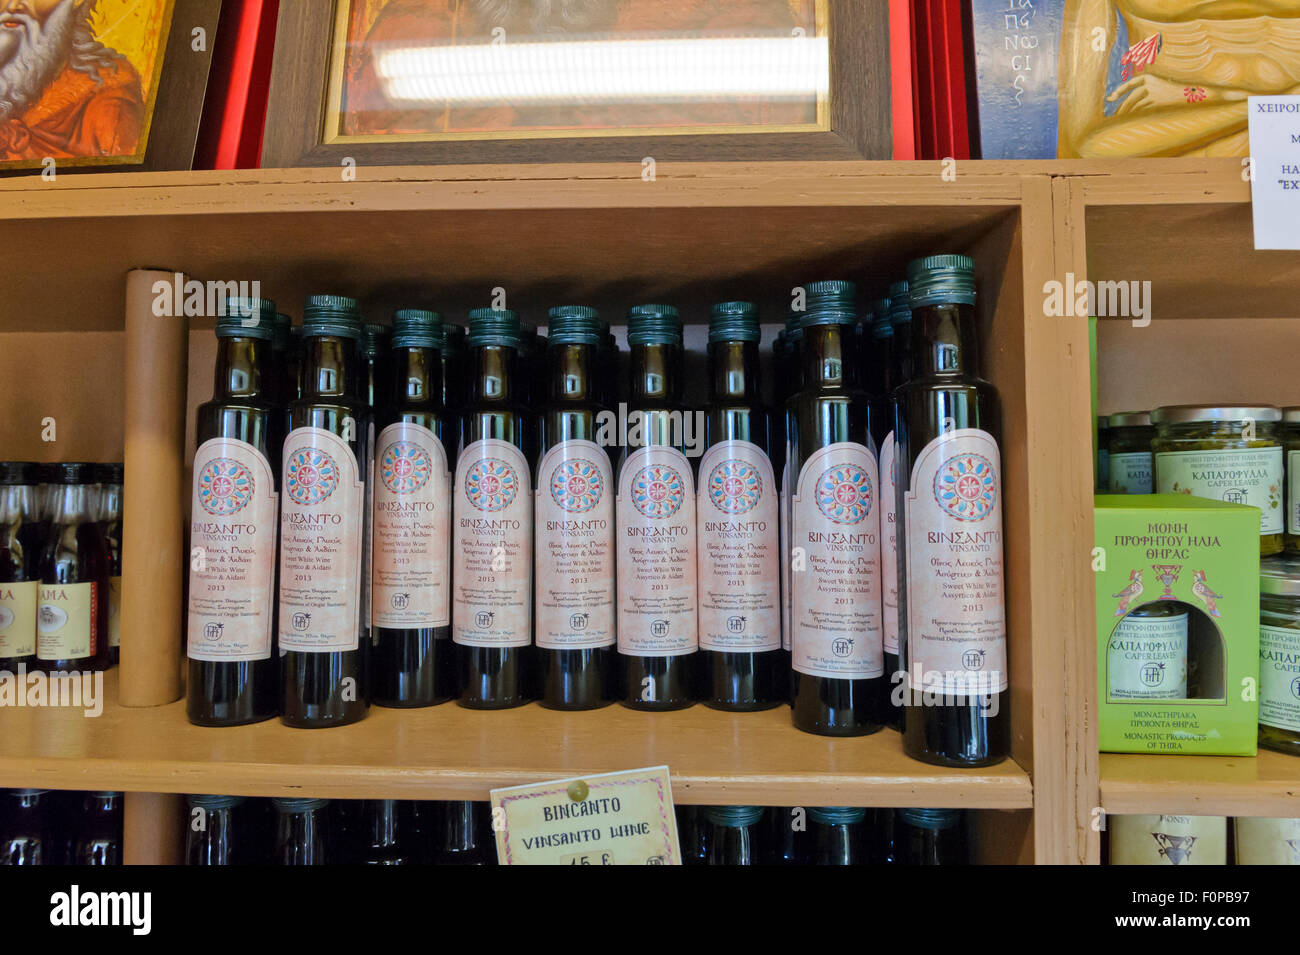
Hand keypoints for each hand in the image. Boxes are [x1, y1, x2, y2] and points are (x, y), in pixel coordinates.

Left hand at [1107, 73, 1227, 113]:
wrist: (1193, 96)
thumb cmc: (1175, 94)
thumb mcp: (1159, 89)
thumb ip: (1145, 94)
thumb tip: (1127, 107)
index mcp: (1150, 77)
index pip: (1131, 83)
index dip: (1119, 91)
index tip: (1110, 99)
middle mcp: (1150, 84)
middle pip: (1131, 98)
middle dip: (1121, 109)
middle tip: (1114, 118)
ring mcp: (1154, 93)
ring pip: (1135, 107)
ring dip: (1127, 115)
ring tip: (1122, 123)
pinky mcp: (1157, 103)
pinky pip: (1142, 112)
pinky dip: (1136, 118)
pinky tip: (1133, 123)